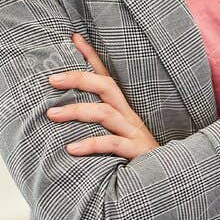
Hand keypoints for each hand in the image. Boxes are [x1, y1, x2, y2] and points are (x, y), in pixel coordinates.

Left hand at [46, 33, 158, 159]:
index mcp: (124, 111)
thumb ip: (99, 128)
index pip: (106, 77)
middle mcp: (129, 117)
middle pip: (106, 87)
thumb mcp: (118, 139)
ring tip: (51, 114)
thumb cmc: (137, 161)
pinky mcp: (136, 152)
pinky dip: (91, 144)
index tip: (73, 37)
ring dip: (77, 111)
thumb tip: (63, 117)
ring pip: (105, 113)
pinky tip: (71, 148)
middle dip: (79, 78)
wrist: (167, 182)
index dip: (91, 56)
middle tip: (51, 79)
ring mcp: (134, 133)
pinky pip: (113, 144)